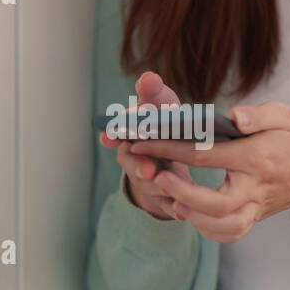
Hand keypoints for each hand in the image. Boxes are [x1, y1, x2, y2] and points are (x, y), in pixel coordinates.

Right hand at [98, 70, 193, 220]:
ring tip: (171, 187)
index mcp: (131, 133)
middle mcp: (134, 158)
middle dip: (138, 166)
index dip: (113, 134)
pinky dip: (173, 208)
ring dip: (159, 186)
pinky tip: (181, 211)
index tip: (109, 136)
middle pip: (131, 163)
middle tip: (148, 169)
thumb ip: (154, 94)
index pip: (118, 132)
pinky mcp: (164, 199)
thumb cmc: (168, 126)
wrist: (176, 160)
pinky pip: (167, 206)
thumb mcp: (164, 106)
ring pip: (150, 185)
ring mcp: (147, 181)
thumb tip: (148, 78)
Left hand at [126, 99, 289, 242]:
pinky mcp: (255, 217)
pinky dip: (208, 230)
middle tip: (157, 177)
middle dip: (182, 192)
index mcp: (256, 157)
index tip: (144, 141)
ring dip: (194, 216)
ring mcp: (255, 206)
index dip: (171, 148)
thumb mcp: (285, 116)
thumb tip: (233, 116)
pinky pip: (231, 233)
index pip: (207, 155)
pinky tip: (190, 213)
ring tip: (171, 198)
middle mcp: (255, 187)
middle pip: (216, 202)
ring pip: (224, 225)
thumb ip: (258, 115)